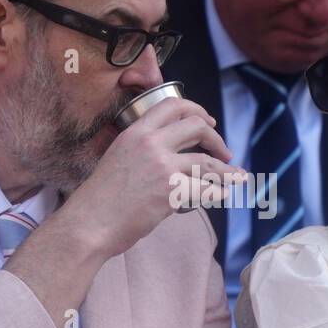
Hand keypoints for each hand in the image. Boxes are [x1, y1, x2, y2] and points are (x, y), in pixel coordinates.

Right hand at [63, 97, 244, 258]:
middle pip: (196, 127)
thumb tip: (171, 156)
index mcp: (135, 132)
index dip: (197, 110)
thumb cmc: (100, 198)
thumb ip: (142, 151)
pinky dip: (219, 192)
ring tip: (238, 177)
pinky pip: (206, 189)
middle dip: (217, 139)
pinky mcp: (170, 192)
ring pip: (207, 162)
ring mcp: (162, 167)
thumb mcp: (117, 159)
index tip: (208, 120)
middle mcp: (150, 143)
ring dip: (227, 171)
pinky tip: (224, 194)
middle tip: (225, 152)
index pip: (173, 105)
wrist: (89, 223)